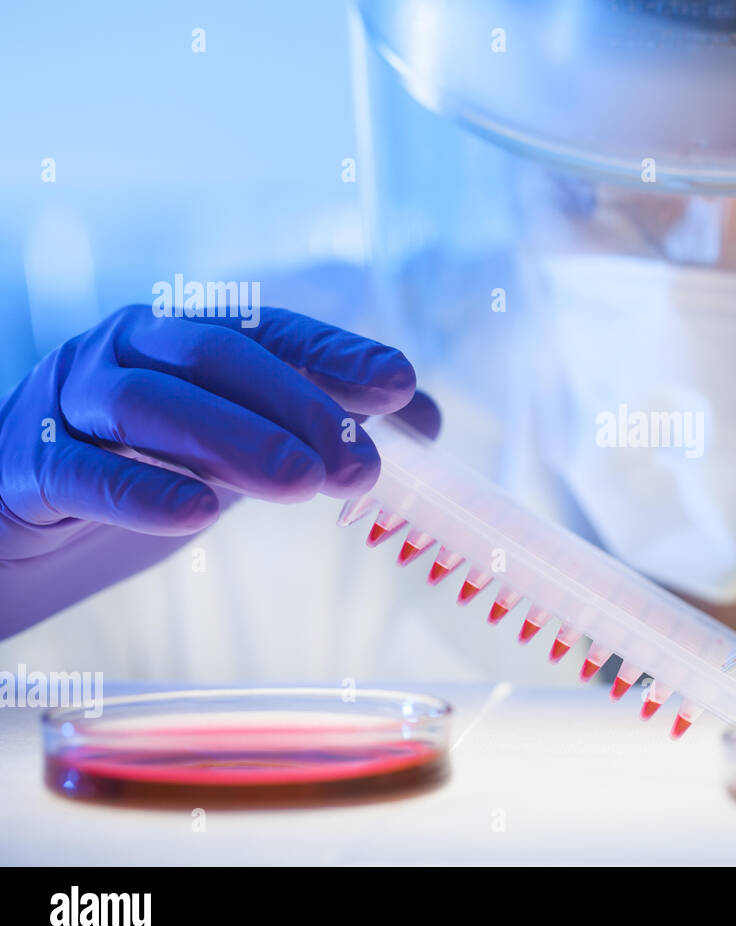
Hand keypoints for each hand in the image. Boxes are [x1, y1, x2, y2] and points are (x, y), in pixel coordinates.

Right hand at [0, 304, 418, 635]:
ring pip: (152, 403)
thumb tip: (430, 422)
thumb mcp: (243, 446)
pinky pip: (82, 470)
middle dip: (297, 405)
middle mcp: (129, 350)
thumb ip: (323, 427)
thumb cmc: (145, 467)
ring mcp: (71, 400)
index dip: (335, 355)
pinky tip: (192, 517)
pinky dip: (139, 489)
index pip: (271, 331)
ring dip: (234, 440)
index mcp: (188, 336)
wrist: (22, 519)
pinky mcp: (29, 463)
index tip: (400, 384)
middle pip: (217, 357)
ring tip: (302, 484)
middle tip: (359, 464)